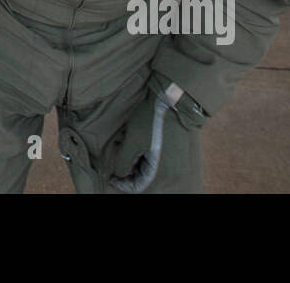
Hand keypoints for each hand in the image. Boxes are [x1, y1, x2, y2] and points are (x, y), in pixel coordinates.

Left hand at [109, 76, 204, 192]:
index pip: (137, 187)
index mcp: (162, 174)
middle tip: (118, 156)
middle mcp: (173, 173)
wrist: (173, 101)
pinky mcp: (179, 153)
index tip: (111, 177)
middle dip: (129, 169)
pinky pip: (159, 161)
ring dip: (136, 161)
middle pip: (145, 178)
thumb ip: (123, 162)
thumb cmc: (151, 122)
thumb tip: (119, 174)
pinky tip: (137, 142)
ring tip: (126, 145)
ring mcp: (178, 164)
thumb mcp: (132, 142)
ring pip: (150, 169)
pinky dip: (146, 155)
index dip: (122, 183)